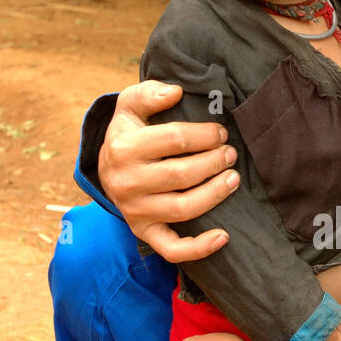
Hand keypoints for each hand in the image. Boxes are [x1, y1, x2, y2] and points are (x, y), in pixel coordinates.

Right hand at [99, 80, 240, 261]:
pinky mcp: (143, 232)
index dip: (205, 135)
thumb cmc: (128, 133)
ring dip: (215, 194)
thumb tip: (175, 92)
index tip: (221, 133)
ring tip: (233, 179)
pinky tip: (223, 237)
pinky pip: (171, 249)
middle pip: (182, 174)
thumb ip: (149, 93)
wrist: (107, 169)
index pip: (175, 140)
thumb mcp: (130, 106)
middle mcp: (126, 182)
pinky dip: (199, 248)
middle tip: (231, 154)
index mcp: (124, 148)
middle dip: (214, 162)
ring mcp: (135, 211)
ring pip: (183, 209)